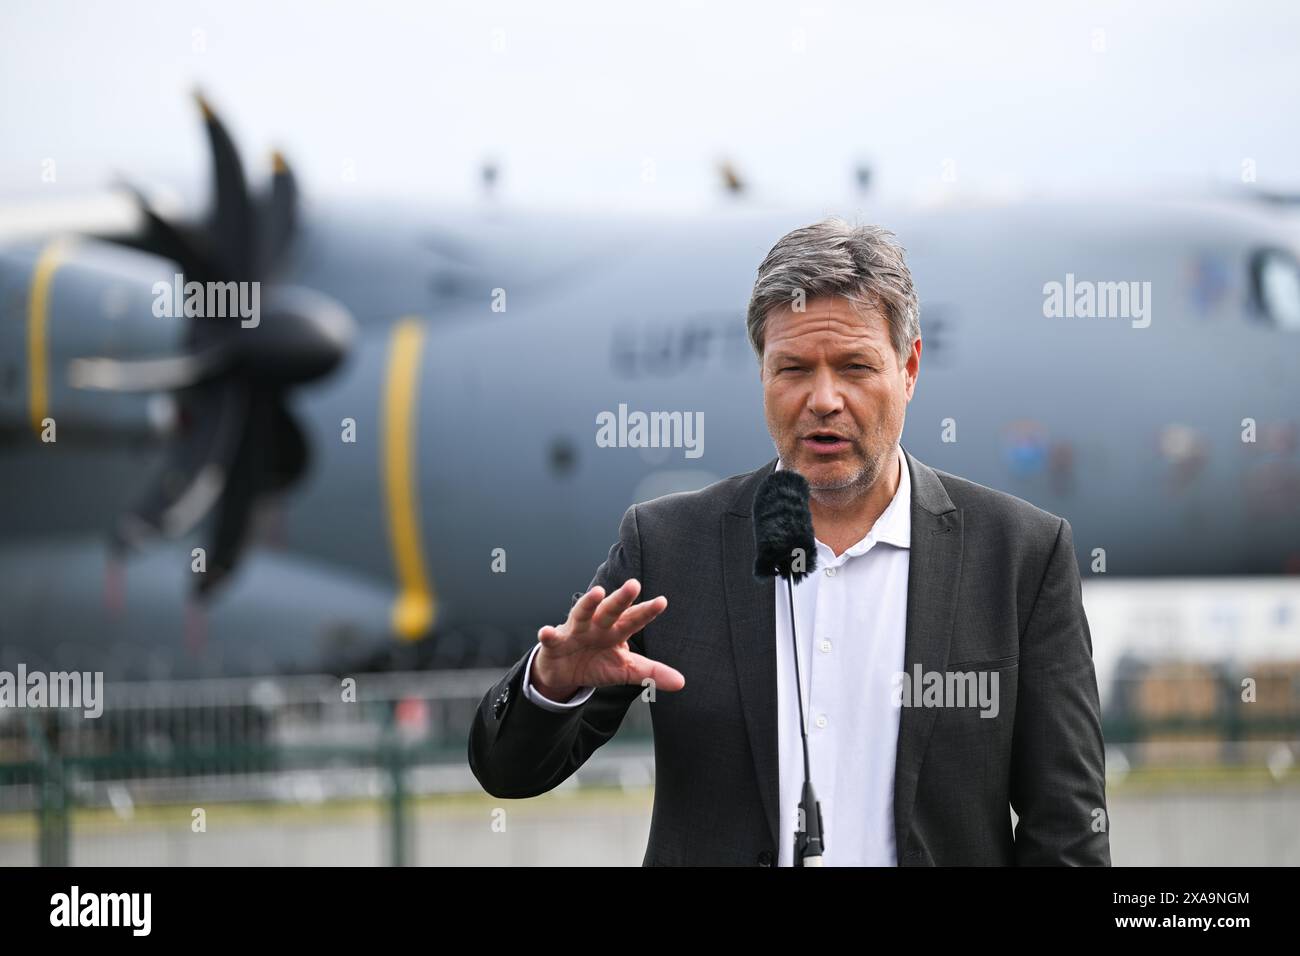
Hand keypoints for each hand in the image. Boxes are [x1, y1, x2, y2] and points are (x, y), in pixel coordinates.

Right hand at [532, 579, 681, 699]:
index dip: (647, 612)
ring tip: (597, 593)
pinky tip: (546, 631)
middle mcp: (597, 625)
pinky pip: (551, 637)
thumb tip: (681, 682)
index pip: (634, 619)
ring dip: (588, 603)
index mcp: (616, 630)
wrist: (564, 672)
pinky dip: (548, 634)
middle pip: (611, 610)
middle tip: (634, 585)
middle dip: (621, 599)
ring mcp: (575, 631)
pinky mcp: (554, 642)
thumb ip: (651, 673)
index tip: (662, 602)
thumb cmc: (598, 663)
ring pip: (582, 614)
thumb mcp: (626, 670)